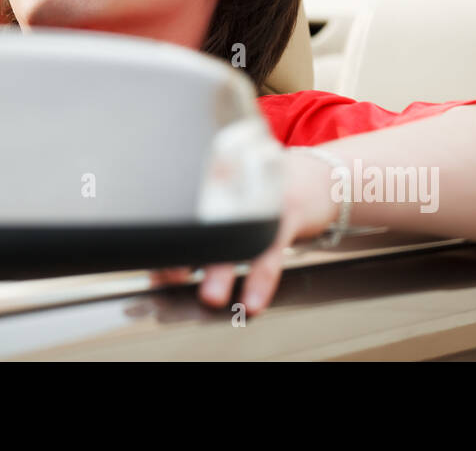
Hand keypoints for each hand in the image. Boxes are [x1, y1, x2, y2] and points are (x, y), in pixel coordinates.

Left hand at [151, 148, 337, 315]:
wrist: (321, 175)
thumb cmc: (266, 195)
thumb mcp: (233, 197)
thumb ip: (202, 226)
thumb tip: (164, 272)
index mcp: (213, 175)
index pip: (181, 206)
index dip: (165, 236)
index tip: (153, 264)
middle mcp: (235, 180)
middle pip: (202, 216)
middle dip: (185, 250)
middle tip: (170, 276)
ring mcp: (262, 195)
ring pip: (236, 234)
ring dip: (221, 270)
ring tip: (211, 297)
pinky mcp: (288, 211)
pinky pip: (272, 248)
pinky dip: (261, 278)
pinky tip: (253, 300)